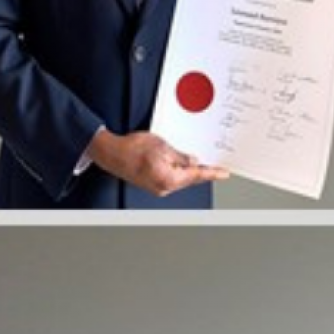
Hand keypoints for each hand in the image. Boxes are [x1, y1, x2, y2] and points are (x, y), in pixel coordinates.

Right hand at [89, 129, 228, 196]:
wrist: (109, 153)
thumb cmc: (131, 148)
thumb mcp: (162, 146)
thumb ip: (181, 157)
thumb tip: (194, 162)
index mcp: (169, 179)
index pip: (197, 176)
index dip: (212, 173)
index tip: (224, 173)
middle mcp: (164, 187)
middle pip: (190, 180)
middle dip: (203, 173)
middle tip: (217, 168)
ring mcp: (157, 187)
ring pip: (181, 180)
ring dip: (191, 172)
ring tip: (203, 164)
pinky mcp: (152, 184)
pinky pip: (171, 178)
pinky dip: (179, 172)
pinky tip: (184, 166)